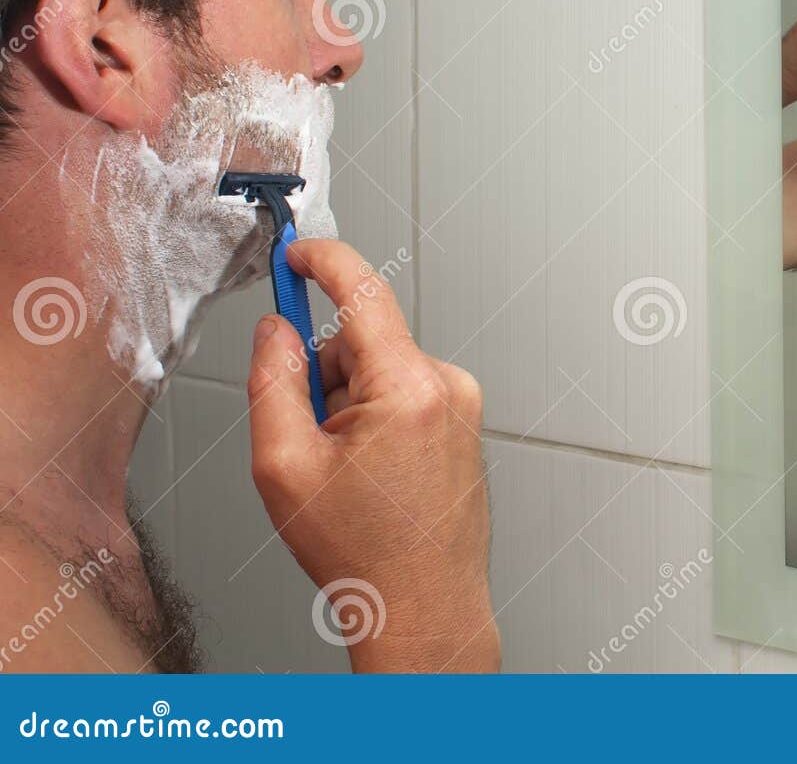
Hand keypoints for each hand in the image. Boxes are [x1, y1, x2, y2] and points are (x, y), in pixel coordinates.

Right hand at [246, 238, 498, 672]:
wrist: (423, 607)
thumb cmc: (363, 551)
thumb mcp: (284, 464)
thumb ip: (271, 381)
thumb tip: (274, 330)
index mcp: (407, 388)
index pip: (362, 292)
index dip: (322, 260)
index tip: (295, 249)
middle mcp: (447, 385)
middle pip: (362, 339)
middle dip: (324, 373)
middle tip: (312, 439)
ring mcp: (463, 404)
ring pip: (381, 369)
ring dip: (350, 401)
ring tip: (348, 470)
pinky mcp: (466, 421)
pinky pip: (405, 393)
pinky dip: (376, 416)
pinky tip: (373, 473)